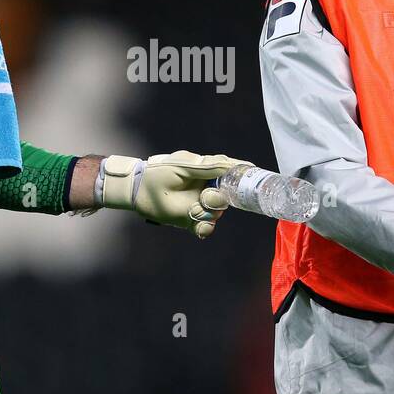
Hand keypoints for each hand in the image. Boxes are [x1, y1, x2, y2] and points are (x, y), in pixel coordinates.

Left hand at [100, 150, 249, 238]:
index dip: (243, 178)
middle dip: (218, 200)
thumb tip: (233, 165)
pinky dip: (203, 228)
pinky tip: (197, 223)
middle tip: (204, 197)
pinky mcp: (191, 221)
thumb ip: (209, 166)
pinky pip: (206, 228)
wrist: (139, 189)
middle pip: (226, 199)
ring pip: (217, 214)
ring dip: (207, 213)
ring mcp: (200, 207)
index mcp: (209, 173)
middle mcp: (207, 190)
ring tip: (191, 209)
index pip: (232, 175)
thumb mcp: (185, 165)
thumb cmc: (160, 172)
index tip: (253, 177)